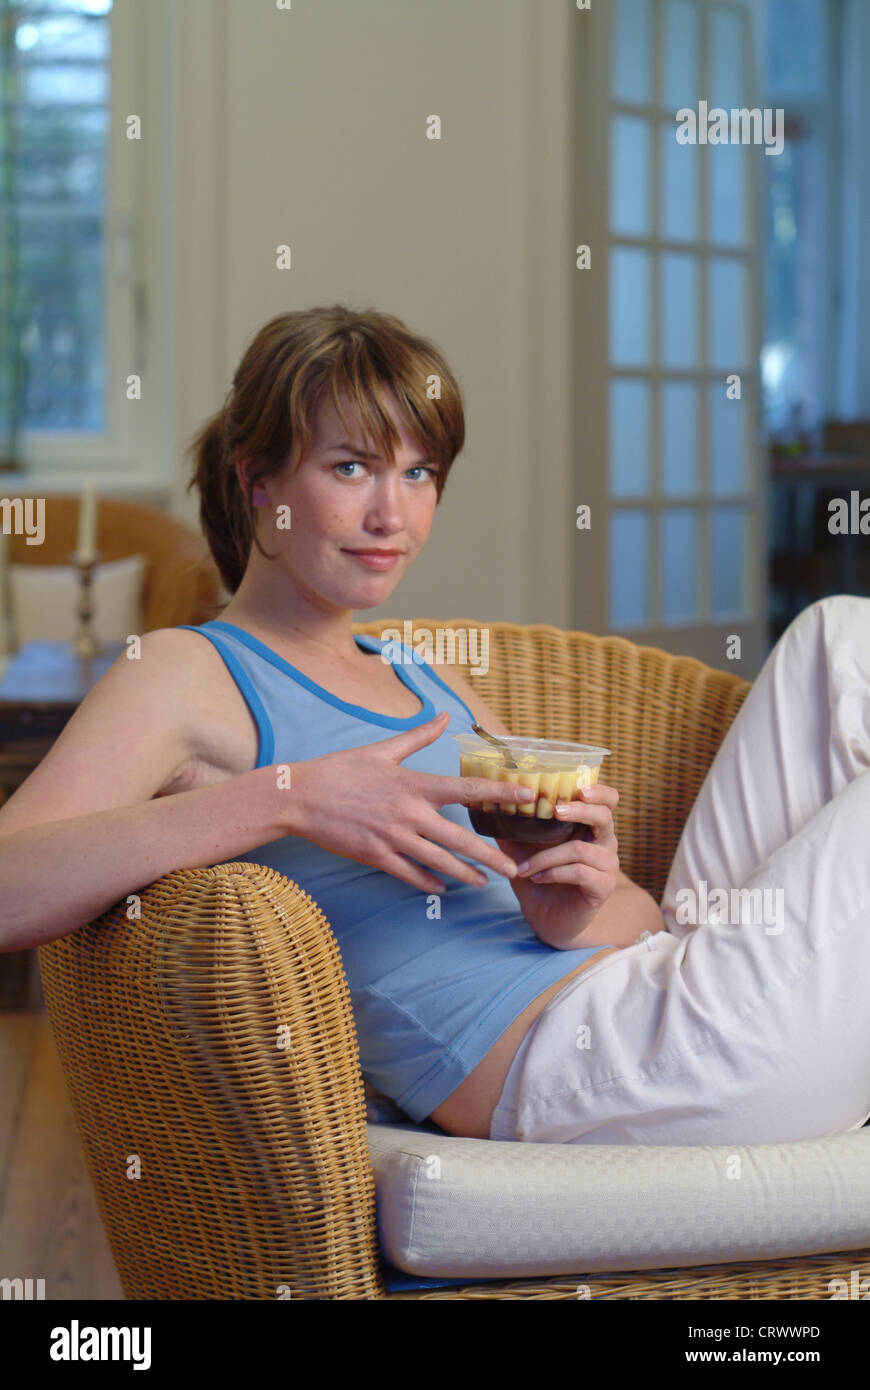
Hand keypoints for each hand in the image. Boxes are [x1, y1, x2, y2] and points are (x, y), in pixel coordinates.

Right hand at [274, 710, 533, 892]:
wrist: (300, 795)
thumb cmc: (341, 769)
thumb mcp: (381, 749)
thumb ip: (417, 736)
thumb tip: (443, 715)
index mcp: (414, 784)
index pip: (466, 790)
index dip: (499, 793)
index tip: (526, 797)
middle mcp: (408, 813)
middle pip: (459, 838)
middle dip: (490, 856)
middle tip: (514, 868)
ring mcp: (392, 837)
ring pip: (438, 861)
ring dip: (464, 873)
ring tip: (484, 883)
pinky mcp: (374, 855)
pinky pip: (408, 873)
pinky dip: (427, 882)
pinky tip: (441, 888)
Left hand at [496, 782, 619, 944]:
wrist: (549, 920)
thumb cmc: (541, 880)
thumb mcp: (524, 850)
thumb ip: (515, 827)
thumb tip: (490, 803)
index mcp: (591, 828)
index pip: (608, 801)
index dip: (599, 792)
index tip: (580, 788)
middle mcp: (605, 844)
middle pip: (604, 817)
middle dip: (579, 810)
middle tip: (555, 810)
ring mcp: (607, 866)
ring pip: (580, 849)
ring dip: (546, 856)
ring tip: (524, 867)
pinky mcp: (602, 887)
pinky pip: (579, 872)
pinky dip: (553, 872)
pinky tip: (536, 878)